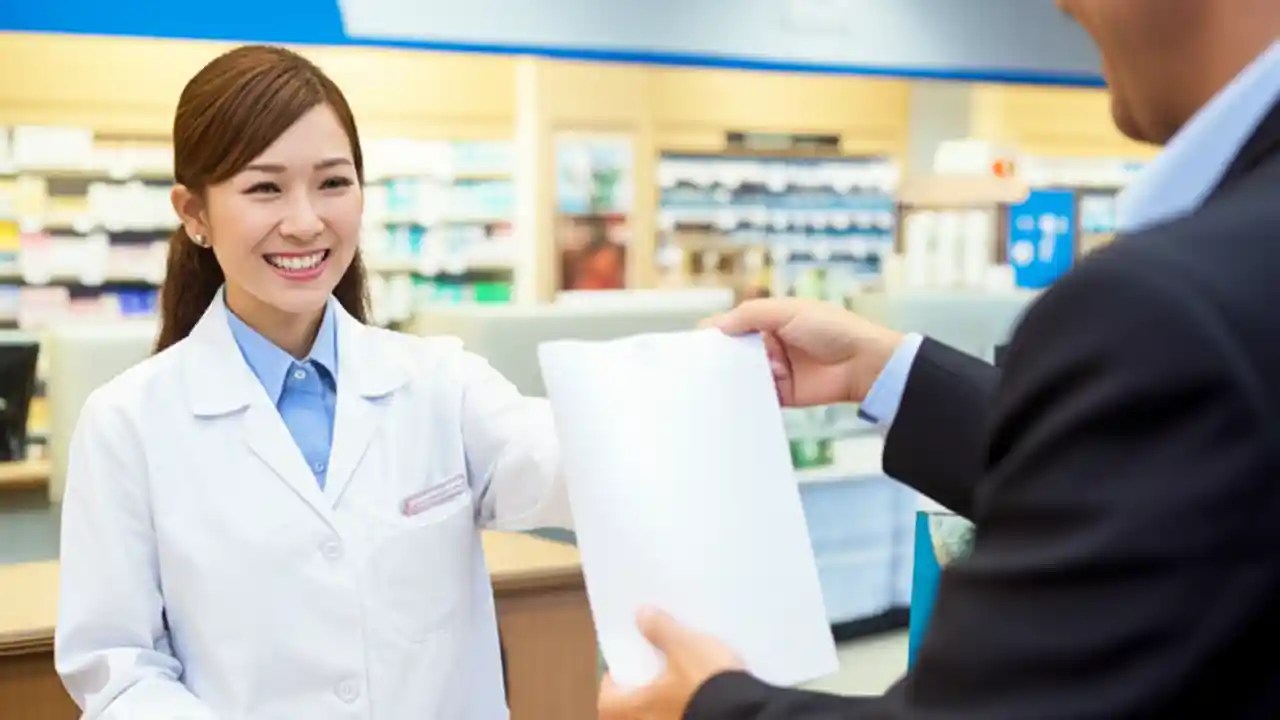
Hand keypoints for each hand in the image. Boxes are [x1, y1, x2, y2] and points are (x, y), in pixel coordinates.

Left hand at [598, 607, 744, 719]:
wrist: (747, 715)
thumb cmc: (703, 683)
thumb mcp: (683, 646)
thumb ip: (659, 630)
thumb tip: (640, 614)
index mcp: (632, 711)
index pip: (607, 699)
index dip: (614, 680)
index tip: (628, 662)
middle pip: (633, 710)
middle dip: (642, 690)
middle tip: (655, 667)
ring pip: (660, 715)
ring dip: (666, 701)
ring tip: (681, 677)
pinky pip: (685, 716)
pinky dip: (688, 708)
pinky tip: (704, 692)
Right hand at [706, 298, 903, 406]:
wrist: (864, 364)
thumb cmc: (831, 328)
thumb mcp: (789, 311)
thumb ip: (751, 315)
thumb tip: (716, 325)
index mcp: (771, 320)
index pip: (736, 324)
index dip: (716, 332)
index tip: (694, 343)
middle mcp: (771, 345)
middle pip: (736, 352)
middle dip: (719, 358)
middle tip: (695, 368)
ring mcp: (776, 370)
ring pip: (744, 375)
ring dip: (731, 379)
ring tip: (707, 387)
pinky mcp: (784, 394)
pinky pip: (759, 396)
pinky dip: (747, 398)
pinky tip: (730, 401)